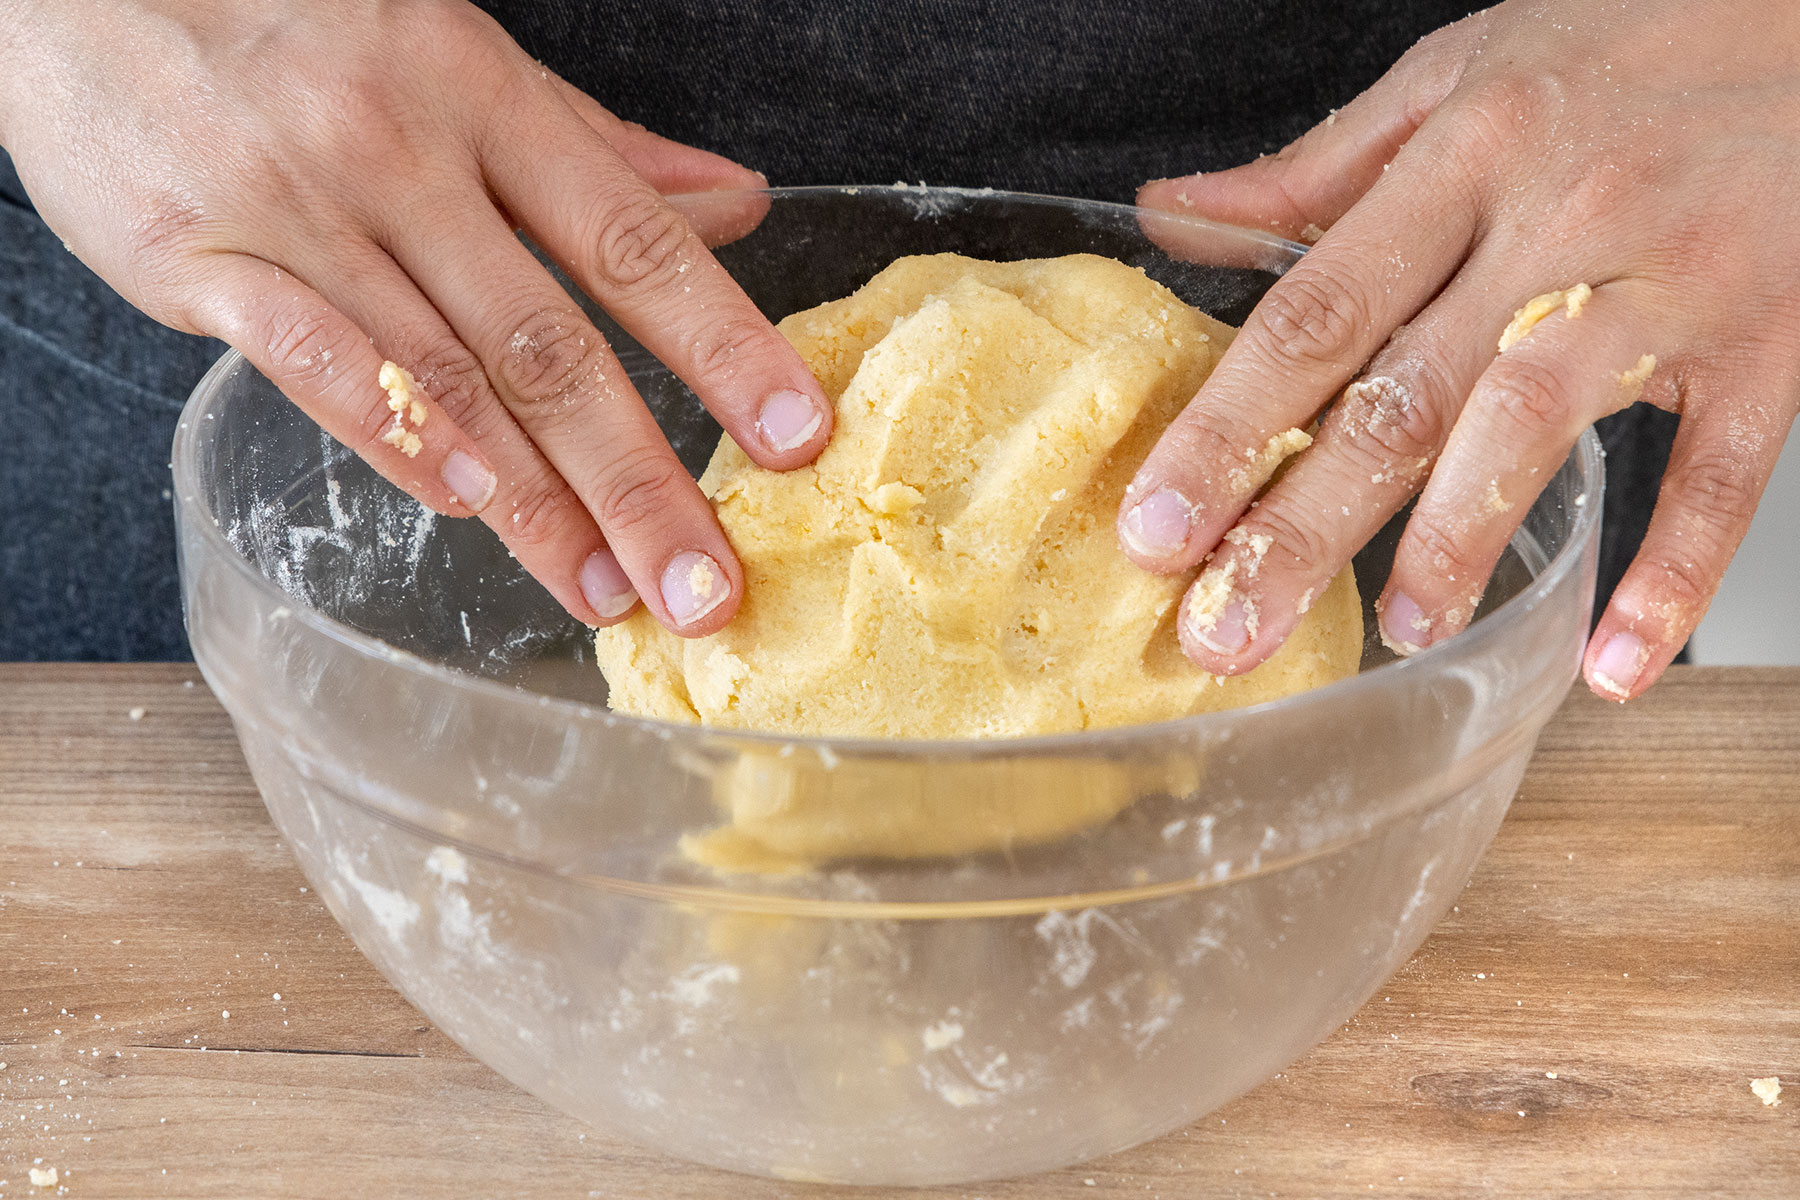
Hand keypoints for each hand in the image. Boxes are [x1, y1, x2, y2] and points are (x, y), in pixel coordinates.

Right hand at [0, 0, 832, 634]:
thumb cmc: (296, 24)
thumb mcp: (460, 59)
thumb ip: (599, 149)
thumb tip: (736, 203)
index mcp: (487, 101)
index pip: (635, 243)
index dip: (727, 345)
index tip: (800, 439)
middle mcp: (408, 156)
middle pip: (553, 341)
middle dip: (643, 476)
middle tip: (708, 583)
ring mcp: (305, 208)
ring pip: (446, 375)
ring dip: (537, 500)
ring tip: (608, 590)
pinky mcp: (205, 258)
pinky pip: (310, 358)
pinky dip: (390, 435)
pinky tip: (460, 507)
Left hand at [1124, 0, 1799, 700]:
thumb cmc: (1638, 46)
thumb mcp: (1460, 76)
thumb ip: (1315, 171)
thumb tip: (1170, 217)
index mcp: (1466, 154)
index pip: (1316, 312)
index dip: (1228, 426)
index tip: (1158, 523)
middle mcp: (1559, 218)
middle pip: (1405, 392)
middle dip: (1303, 525)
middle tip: (1228, 626)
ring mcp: (1671, 281)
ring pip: (1541, 420)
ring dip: (1460, 538)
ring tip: (1402, 628)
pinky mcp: (1774, 337)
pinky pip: (1722, 469)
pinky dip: (1671, 571)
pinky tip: (1613, 658)